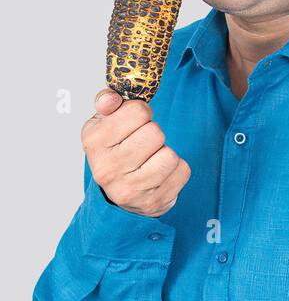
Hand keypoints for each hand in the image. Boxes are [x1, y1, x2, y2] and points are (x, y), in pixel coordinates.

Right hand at [81, 88, 191, 216]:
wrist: (119, 192)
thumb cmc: (114, 150)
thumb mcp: (104, 122)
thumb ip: (107, 102)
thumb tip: (112, 98)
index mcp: (94, 141)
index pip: (138, 111)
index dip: (142, 112)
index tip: (136, 121)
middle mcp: (108, 168)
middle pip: (155, 133)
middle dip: (154, 133)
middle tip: (143, 143)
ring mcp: (130, 189)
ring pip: (170, 155)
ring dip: (165, 152)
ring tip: (152, 158)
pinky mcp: (152, 202)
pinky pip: (182, 171)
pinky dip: (176, 168)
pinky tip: (160, 172)